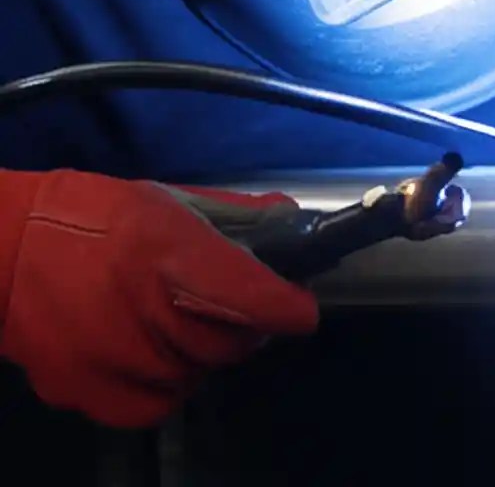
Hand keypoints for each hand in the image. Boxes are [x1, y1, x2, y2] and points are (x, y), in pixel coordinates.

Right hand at [0, 169, 317, 427]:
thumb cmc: (86, 218)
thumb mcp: (161, 201)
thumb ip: (230, 217)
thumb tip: (289, 221)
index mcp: (166, 250)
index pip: (249, 297)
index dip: (284, 307)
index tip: (298, 312)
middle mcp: (143, 308)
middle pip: (230, 344)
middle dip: (239, 328)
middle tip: (219, 309)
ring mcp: (112, 356)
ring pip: (195, 375)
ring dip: (197, 355)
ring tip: (169, 324)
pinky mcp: (84, 389)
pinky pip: (154, 405)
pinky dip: (162, 385)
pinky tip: (147, 355)